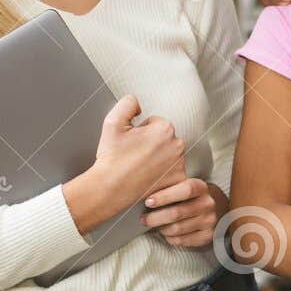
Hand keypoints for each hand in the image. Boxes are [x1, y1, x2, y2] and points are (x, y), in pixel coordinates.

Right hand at [66, 95, 186, 232]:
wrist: (110, 187)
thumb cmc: (112, 157)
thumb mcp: (113, 121)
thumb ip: (128, 103)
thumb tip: (138, 105)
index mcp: (164, 129)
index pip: (154, 123)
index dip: (140, 132)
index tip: (132, 143)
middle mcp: (177, 145)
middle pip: (164, 138)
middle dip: (151, 143)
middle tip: (134, 154)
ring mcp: (180, 164)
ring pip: (168, 154)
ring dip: (158, 157)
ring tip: (140, 165)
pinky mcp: (179, 180)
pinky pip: (172, 170)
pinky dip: (163, 172)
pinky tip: (148, 175)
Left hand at [142, 177, 224, 248]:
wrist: (217, 208)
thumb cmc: (191, 196)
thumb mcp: (185, 185)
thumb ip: (170, 185)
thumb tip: (144, 189)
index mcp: (201, 188)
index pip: (185, 190)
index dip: (165, 196)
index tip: (148, 202)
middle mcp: (207, 204)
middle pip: (177, 213)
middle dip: (155, 218)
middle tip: (143, 219)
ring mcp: (209, 221)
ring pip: (177, 229)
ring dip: (162, 228)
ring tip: (155, 226)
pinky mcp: (207, 236)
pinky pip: (182, 240)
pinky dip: (170, 238)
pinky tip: (167, 233)